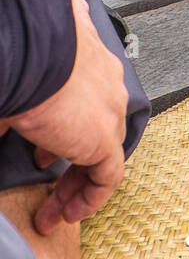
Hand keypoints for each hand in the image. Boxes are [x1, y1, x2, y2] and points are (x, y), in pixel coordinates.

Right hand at [0, 0, 128, 233]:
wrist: (30, 44)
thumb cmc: (17, 51)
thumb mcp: (16, 78)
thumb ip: (13, 109)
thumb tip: (1, 128)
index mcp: (87, 61)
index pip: (86, 100)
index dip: (64, 131)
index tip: (43, 153)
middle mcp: (106, 83)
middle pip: (96, 128)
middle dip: (71, 159)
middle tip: (47, 177)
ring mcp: (109, 110)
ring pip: (102, 154)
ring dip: (77, 184)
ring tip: (54, 211)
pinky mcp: (106, 138)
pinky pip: (108, 177)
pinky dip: (90, 197)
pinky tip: (69, 214)